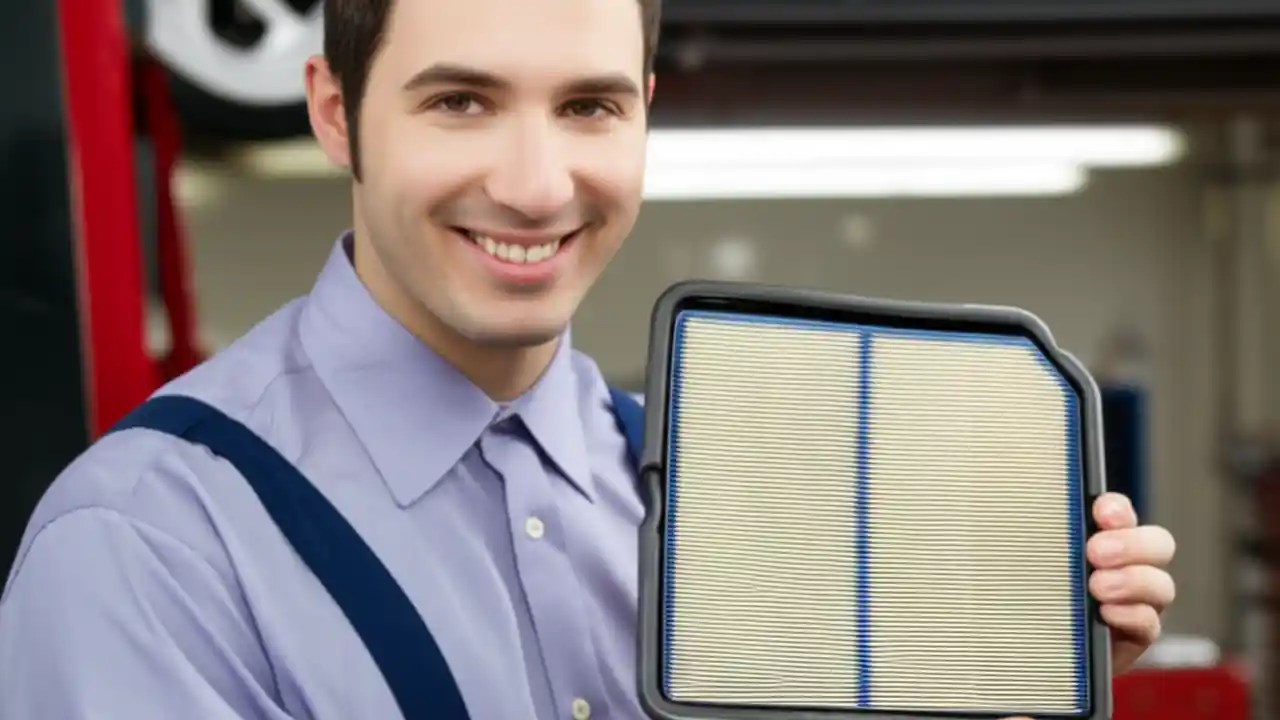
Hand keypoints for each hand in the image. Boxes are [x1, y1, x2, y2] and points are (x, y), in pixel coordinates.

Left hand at [989, 496, 1173, 719]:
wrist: (1018, 654)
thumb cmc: (1016, 599)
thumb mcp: (1019, 565)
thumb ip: (1030, 541)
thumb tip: (1014, 509)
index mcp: (1097, 539)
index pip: (1119, 513)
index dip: (1116, 509)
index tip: (1100, 512)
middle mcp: (1124, 566)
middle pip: (1158, 543)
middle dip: (1132, 544)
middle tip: (1097, 553)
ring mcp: (1134, 602)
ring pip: (1161, 585)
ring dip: (1133, 581)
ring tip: (1098, 588)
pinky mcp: (1133, 637)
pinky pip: (1150, 625)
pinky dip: (1133, 615)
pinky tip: (1107, 614)